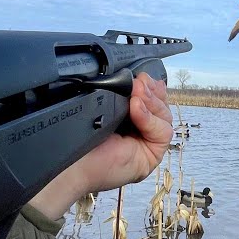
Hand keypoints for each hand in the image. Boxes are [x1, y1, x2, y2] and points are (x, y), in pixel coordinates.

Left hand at [29, 72, 172, 217]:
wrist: (73, 162)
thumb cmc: (81, 139)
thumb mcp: (106, 109)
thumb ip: (124, 95)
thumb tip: (142, 80)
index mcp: (129, 119)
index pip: (151, 99)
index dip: (150, 87)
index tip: (141, 76)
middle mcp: (140, 131)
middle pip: (161, 106)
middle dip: (150, 92)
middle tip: (138, 83)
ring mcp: (147, 144)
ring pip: (164, 117)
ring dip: (151, 102)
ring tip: (135, 95)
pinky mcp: (152, 155)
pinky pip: (163, 131)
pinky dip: (150, 118)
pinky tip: (136, 110)